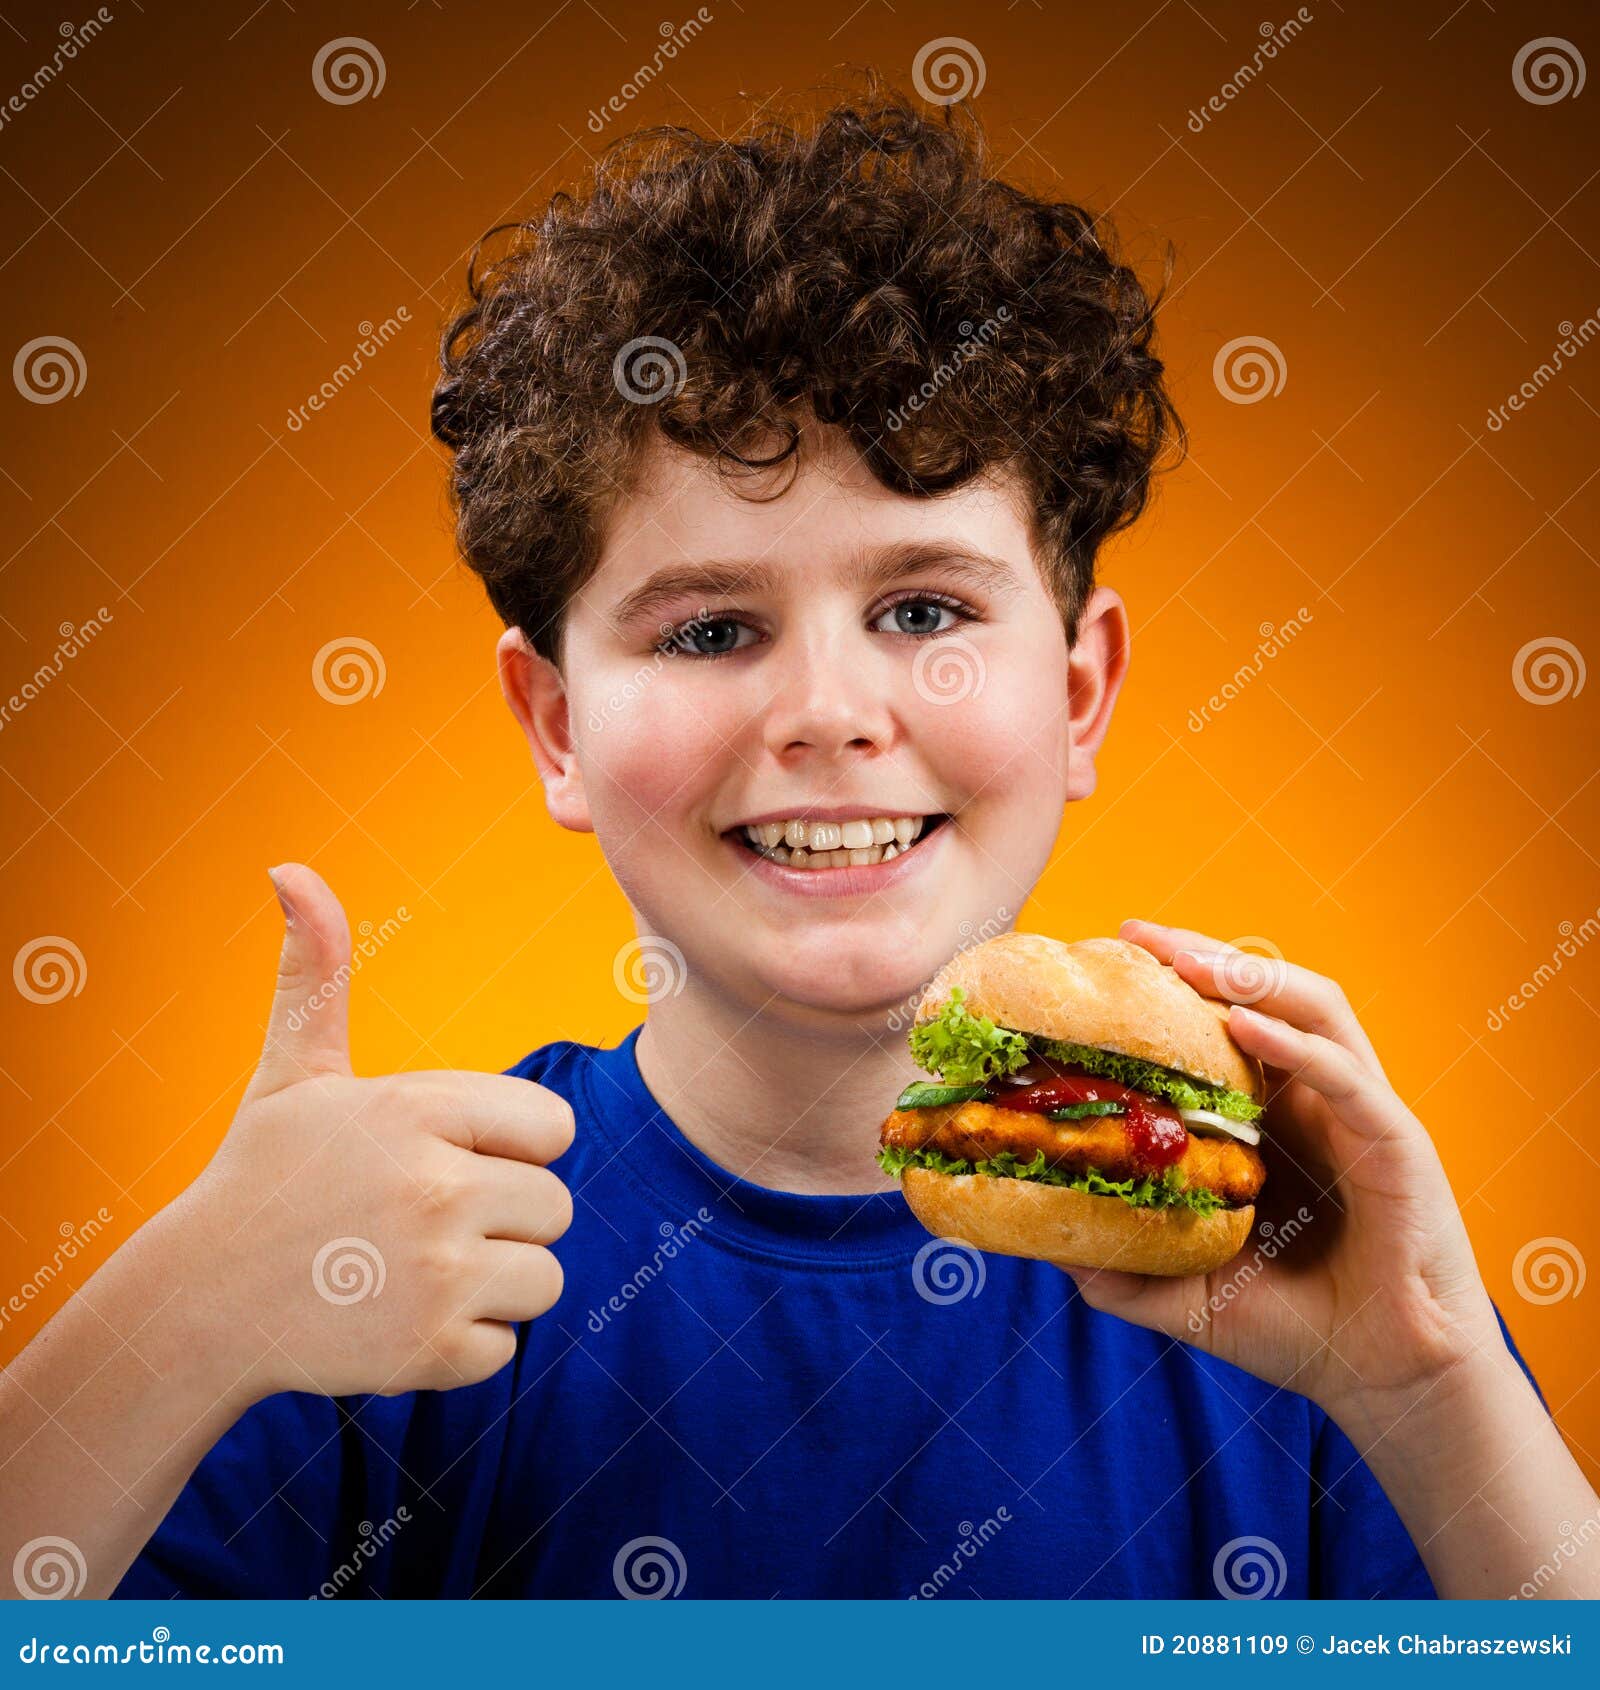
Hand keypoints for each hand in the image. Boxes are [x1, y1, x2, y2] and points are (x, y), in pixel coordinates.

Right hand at [178, 863, 573, 1401]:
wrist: (198, 1306)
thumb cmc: (265, 1176)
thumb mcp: (294, 1072)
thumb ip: (316, 974)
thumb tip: (290, 870)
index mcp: (418, 1108)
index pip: (553, 1128)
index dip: (510, 1148)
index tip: (448, 1159)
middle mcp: (436, 1186)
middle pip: (555, 1206)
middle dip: (503, 1218)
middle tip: (421, 1225)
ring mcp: (438, 1274)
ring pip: (544, 1278)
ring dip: (493, 1283)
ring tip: (414, 1272)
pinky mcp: (433, 1352)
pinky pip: (509, 1345)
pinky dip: (464, 1345)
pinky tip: (398, 1322)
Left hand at [1059, 918, 1504, 1427]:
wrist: (1383, 1382)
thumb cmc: (1293, 1330)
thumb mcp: (1184, 1293)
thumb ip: (1119, 1267)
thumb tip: (1037, 1242)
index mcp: (1270, 1122)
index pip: (1219, 1028)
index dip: (1169, 988)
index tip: (1103, 962)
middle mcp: (1314, 1102)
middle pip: (1263, 996)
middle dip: (1200, 956)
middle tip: (1133, 935)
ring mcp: (1360, 1114)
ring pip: (1313, 1010)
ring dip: (1249, 974)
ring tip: (1186, 959)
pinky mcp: (1398, 1143)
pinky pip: (1346, 1075)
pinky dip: (1295, 1043)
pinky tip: (1244, 1024)